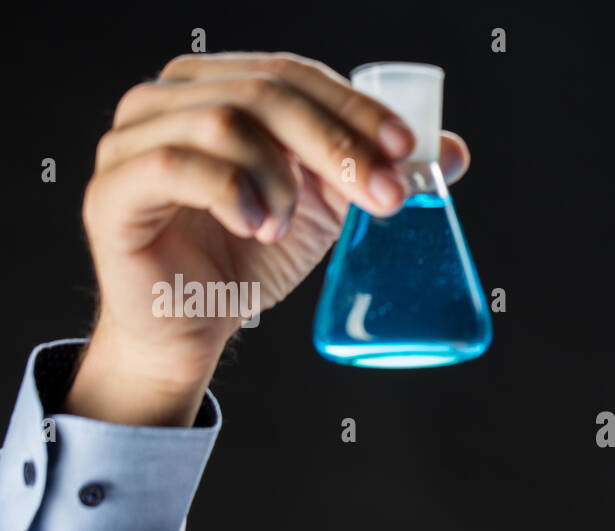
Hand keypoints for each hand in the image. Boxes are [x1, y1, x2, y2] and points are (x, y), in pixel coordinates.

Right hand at [68, 51, 470, 424]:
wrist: (194, 323)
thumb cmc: (252, 255)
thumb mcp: (327, 209)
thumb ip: (374, 171)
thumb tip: (453, 151)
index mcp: (219, 86)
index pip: (294, 74)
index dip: (354, 106)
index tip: (406, 148)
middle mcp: (170, 99)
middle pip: (267, 91)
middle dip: (337, 143)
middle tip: (385, 196)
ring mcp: (133, 138)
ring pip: (224, 121)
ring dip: (280, 176)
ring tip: (289, 226)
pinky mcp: (112, 189)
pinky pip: (174, 166)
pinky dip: (232, 192)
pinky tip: (258, 227)